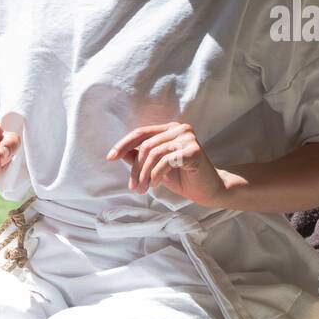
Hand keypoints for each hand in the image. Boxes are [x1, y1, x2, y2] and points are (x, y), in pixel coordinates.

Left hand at [106, 122, 228, 206]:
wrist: (209, 190)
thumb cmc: (183, 177)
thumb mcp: (155, 167)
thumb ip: (140, 158)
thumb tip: (120, 153)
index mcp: (169, 129)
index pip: (141, 133)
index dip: (123, 144)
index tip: (110, 157)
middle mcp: (179, 129)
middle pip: (146, 146)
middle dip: (136, 169)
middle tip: (134, 187)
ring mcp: (188, 138)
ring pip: (154, 154)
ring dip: (145, 174)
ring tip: (143, 189)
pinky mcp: (194, 151)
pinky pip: (166, 161)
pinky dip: (157, 174)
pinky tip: (156, 184)